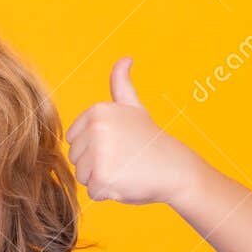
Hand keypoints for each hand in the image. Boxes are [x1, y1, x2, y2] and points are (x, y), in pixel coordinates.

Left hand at [65, 58, 202, 204]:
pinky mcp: (103, 177)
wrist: (177, 170)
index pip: (74, 141)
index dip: (94, 149)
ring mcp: (99, 152)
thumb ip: (121, 85)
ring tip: (126, 170)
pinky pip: (93, 192)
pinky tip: (128, 182)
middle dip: (97, 165)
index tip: (119, 145)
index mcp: (97, 111)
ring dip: (102, 180)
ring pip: (83, 177)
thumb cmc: (152, 142)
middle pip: (76, 159)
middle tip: (125, 160)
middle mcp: (96, 128)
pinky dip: (109, 193)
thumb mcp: (134, 108)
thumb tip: (125, 58)